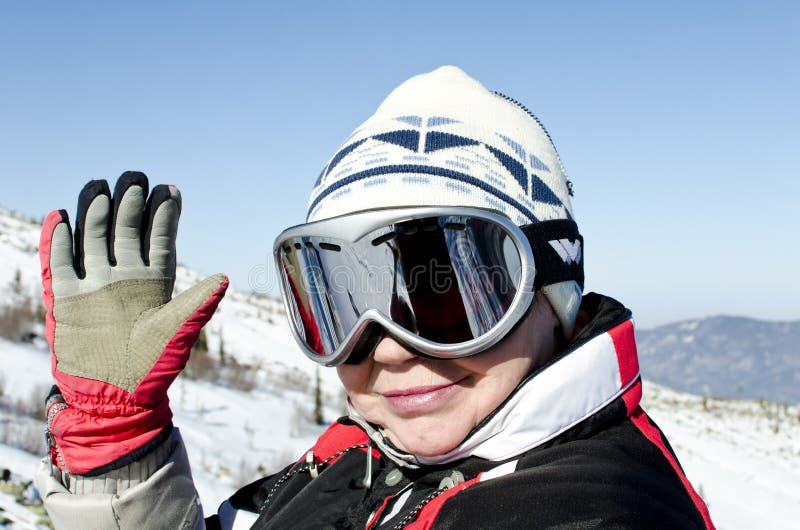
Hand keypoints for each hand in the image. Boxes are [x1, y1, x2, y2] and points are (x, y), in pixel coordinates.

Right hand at [39, 172, 227, 474]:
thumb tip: (225, 279)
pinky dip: (58, 242)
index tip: (170, 188)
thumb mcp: (179, 332)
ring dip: (95, 212)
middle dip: (130, 201)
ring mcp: (94, 285)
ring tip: (99, 185)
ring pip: (92, 238)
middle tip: (134, 176)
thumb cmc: (154, 366)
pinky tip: (60, 218)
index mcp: (154, 280)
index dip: (164, 214)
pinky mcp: (65, 299)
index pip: (159, 238)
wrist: (115, 397)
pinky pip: (58, 264)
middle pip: (125, 229)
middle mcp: (124, 276)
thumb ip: (197, 304)